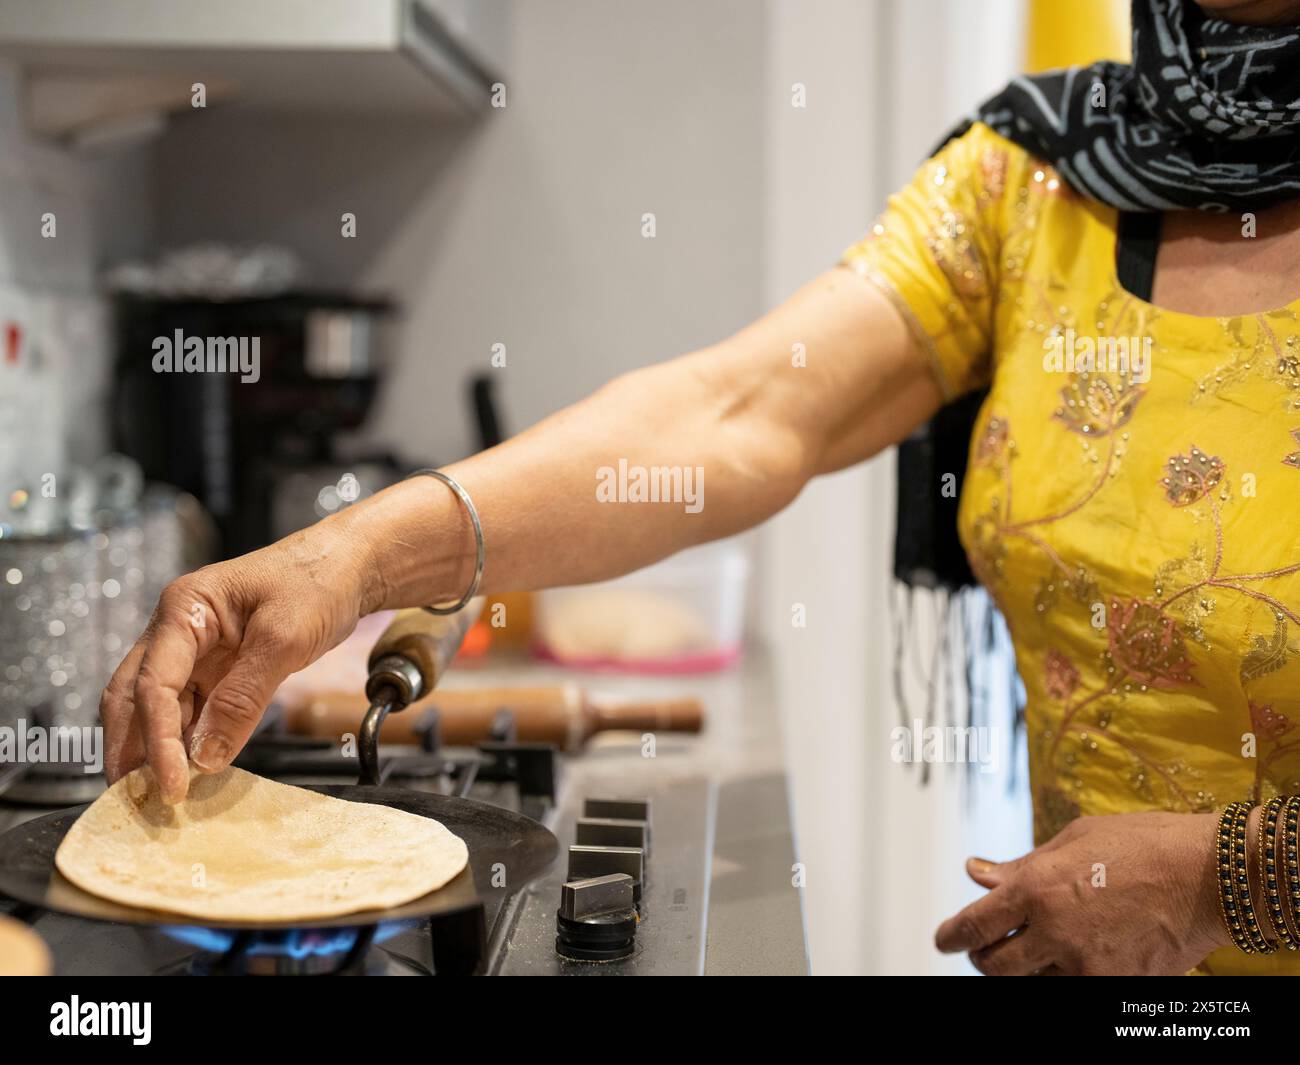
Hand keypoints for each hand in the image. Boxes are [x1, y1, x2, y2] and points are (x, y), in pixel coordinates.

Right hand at [100, 521, 375, 803]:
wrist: (347, 568)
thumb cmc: (317, 582)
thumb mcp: (285, 638)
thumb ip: (244, 697)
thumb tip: (206, 756)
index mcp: (185, 609)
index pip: (154, 683)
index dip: (157, 740)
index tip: (172, 784)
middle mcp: (178, 630)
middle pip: (135, 697)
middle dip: (132, 750)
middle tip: (135, 802)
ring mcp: (195, 651)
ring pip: (160, 708)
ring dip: (157, 750)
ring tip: (161, 798)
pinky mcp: (216, 668)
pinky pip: (191, 709)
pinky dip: (188, 741)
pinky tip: (192, 772)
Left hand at [934, 811, 1232, 974]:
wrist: (1209, 876)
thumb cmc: (1141, 844)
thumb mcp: (1072, 841)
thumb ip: (1020, 864)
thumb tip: (976, 872)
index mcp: (1036, 887)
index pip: (974, 924)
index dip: (951, 936)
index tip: (943, 939)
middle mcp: (1054, 929)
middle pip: (993, 963)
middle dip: (982, 956)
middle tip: (985, 945)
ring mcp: (1086, 963)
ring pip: (1030, 982)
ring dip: (1022, 968)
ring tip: (1030, 949)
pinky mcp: (1115, 984)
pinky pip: (1071, 988)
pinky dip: (1063, 976)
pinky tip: (1072, 957)